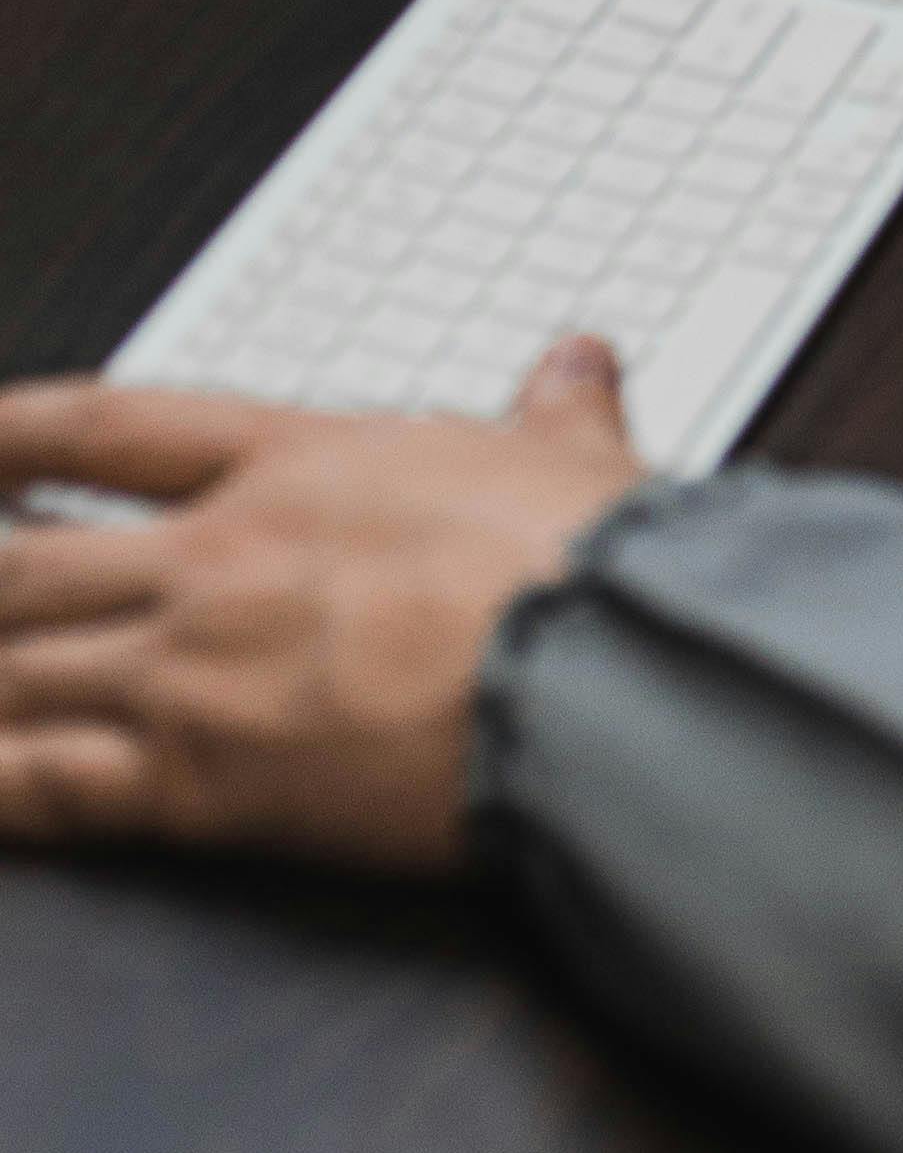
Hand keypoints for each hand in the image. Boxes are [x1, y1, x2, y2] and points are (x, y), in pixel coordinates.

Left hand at [0, 340, 644, 870]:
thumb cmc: (586, 574)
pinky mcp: (193, 786)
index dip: (15, 432)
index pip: (113, 429)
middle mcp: (218, 556)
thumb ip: (558, 413)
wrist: (594, 678)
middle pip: (25, 562)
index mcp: (300, 463)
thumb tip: (577, 365)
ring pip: (12, 670)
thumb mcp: (573, 462)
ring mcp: (190, 671)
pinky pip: (41, 788)